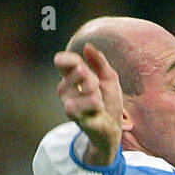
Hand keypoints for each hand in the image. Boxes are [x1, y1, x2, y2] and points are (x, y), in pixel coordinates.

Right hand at [54, 44, 122, 166]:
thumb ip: (99, 62)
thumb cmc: (109, 103)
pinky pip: (78, 103)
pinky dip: (94, 104)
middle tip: (99, 91)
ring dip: (97, 93)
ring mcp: (67, 102)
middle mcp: (65, 89)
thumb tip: (87, 46)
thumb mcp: (109, 78)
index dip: (72, 60)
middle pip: (79, 70)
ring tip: (100, 102)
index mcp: (71, 77)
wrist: (113, 128)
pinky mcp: (72, 115)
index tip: (85, 68)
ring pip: (83, 86)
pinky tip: (98, 108)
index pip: (61, 61)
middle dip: (95, 79)